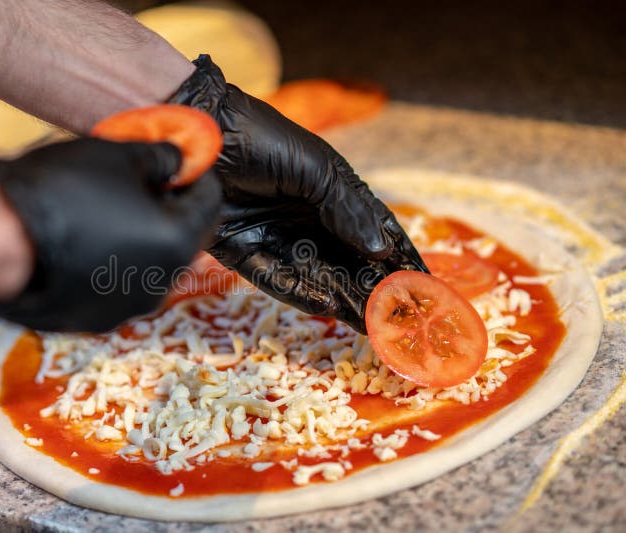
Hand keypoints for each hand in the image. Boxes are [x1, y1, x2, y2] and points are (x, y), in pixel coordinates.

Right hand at [0, 138, 220, 331]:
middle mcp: (162, 284)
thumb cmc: (61, 191)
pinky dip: (115, 262)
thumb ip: (161, 158)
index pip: (209, 202)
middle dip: (172, 209)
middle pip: (183, 238)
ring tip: (113, 210)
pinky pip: (119, 284)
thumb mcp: (117, 156)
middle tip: (148, 183)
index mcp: (177, 243)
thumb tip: (179, 162)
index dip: (199, 176)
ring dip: (145, 237)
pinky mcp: (95, 320)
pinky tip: (88, 240)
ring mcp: (128, 308)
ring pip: (152, 264)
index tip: (184, 162)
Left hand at [169, 55, 425, 332]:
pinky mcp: (244, 251)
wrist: (202, 133)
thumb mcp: (315, 168)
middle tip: (399, 315)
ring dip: (343, 297)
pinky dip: (300, 292)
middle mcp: (307, 219)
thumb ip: (348, 208)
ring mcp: (276, 236)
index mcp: (332, 194)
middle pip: (347, 261)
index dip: (398, 257)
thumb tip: (382, 249)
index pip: (373, 231)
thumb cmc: (263, 139)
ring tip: (370, 320)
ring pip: (317, 275)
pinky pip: (276, 278)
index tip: (423, 283)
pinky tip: (326, 305)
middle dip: (373, 287)